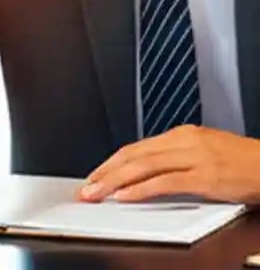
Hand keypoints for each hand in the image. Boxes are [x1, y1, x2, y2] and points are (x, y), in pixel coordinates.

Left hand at [78, 125, 259, 203]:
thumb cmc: (244, 163)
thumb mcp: (204, 153)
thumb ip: (176, 159)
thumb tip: (145, 174)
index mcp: (183, 135)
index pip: (135, 148)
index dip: (109, 163)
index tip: (93, 176)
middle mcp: (185, 141)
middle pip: (134, 155)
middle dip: (105, 173)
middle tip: (86, 188)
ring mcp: (195, 158)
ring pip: (144, 166)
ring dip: (115, 182)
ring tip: (97, 193)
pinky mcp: (206, 177)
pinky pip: (166, 182)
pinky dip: (141, 189)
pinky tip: (126, 196)